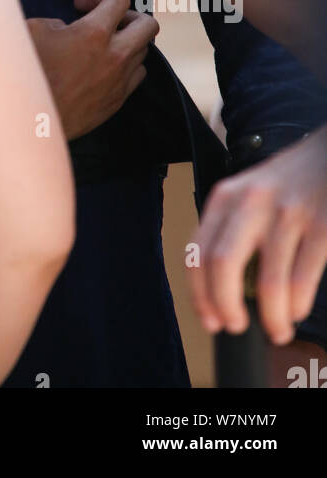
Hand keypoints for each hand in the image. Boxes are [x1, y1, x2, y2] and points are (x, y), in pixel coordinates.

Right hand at [27, 0, 158, 140]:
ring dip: (128, 42)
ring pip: (144, 51)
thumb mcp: (34, 30)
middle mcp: (115, 55)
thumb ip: (57, 22)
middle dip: (130, 16)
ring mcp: (120, 80)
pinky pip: (137, 75)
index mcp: (94, 33)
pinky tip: (104, 67)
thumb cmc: (28, 71)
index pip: (119, 0)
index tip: (80, 5)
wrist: (30, 118)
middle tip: (107, 21)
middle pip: (148, 25)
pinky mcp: (118, 100)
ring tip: (104, 45)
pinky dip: (126, 66)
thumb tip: (68, 28)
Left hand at [190, 125, 326, 345]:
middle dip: (226, 307)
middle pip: (223, 265)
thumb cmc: (287, 183)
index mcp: (227, 196)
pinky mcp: (322, 225)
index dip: (199, 294)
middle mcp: (252, 202)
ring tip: (277, 329)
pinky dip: (297, 306)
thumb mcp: (249, 193)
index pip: (197, 251)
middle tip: (236, 327)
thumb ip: (232, 229)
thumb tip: (220, 291)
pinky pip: (302, 280)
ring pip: (269, 283)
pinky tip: (296, 310)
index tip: (209, 320)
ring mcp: (288, 213)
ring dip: (272, 318)